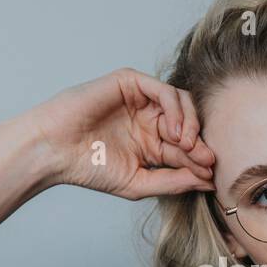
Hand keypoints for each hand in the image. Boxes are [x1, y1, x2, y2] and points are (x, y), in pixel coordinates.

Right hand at [27, 67, 216, 199]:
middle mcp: (149, 119)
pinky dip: (175, 109)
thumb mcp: (139, 183)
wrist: (55, 152)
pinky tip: (172, 131)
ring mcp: (140, 100)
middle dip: (199, 143)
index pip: (186, 148)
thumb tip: (208, 182)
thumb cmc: (90, 168)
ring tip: (185, 145)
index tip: (210, 175)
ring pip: (182, 103)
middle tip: (205, 159)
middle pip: (189, 124)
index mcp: (152, 143)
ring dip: (191, 124)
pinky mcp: (130, 82)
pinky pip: (164, 90)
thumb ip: (174, 181)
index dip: (200, 160)